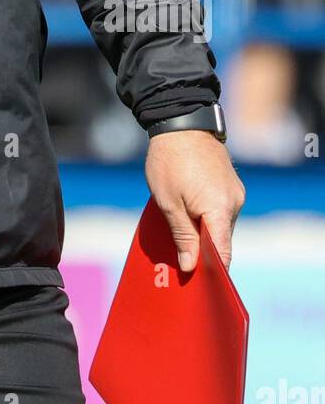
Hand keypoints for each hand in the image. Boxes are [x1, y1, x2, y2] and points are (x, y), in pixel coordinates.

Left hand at [145, 130, 245, 272]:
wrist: (181, 121)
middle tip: (178, 259)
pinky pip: (219, 209)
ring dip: (202, 231)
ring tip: (178, 232)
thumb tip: (191, 266)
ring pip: (219, 224)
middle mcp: (234, 203)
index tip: (195, 283)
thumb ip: (182, 236)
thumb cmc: (169, 161)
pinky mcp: (229, 184)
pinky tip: (186, 213)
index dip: (210, 272)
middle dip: (201, 251)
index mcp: (220, 210)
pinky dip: (205, 216)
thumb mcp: (168, 202)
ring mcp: (234, 192)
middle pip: (220, 240)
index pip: (222, 254)